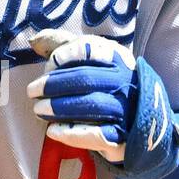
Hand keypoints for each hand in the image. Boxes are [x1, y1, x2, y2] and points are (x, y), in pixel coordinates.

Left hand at [26, 29, 178, 178]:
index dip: (67, 55)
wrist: (146, 130)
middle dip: (55, 84)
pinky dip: (71, 132)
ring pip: (92, 105)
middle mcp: (126, 83)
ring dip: (60, 108)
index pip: (92, 50)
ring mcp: (128, 111)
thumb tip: (34, 40)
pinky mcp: (123, 138)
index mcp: (119, 61)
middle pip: (87, 78)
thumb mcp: (94, 63)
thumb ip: (65, 47)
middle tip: (32, 91)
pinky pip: (96, 135)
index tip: (49, 64)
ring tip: (38, 110)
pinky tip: (52, 131)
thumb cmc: (110, 90)